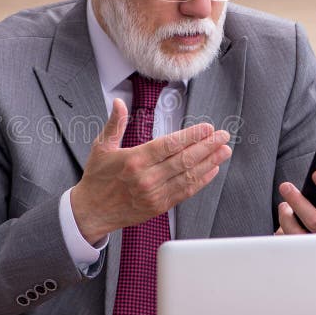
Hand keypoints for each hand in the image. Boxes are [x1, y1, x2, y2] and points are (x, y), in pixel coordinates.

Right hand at [70, 98, 232, 242]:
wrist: (91, 212)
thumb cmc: (97, 178)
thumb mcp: (101, 147)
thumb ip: (115, 124)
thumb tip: (118, 102)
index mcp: (134, 160)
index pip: (170, 145)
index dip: (192, 136)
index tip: (207, 128)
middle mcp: (146, 178)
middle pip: (184, 160)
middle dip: (207, 146)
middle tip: (223, 136)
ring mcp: (154, 194)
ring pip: (188, 176)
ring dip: (209, 162)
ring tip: (224, 151)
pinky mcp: (158, 207)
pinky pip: (184, 192)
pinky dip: (201, 181)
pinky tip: (212, 170)